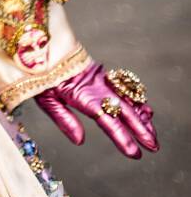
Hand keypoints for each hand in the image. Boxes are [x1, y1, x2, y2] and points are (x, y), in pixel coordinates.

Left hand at [35, 61, 158, 158]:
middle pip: (123, 111)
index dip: (122, 137)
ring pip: (127, 100)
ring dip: (141, 117)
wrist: (44, 44)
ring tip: (153, 134)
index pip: (107, 120)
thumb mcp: (46, 99)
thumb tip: (80, 141)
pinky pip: (122, 89)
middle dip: (140, 129)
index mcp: (82, 95)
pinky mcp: (102, 75)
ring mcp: (101, 80)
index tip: (135, 152)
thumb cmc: (42, 74)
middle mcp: (96, 87)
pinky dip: (135, 101)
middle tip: (154, 147)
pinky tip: (145, 111)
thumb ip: (64, 120)